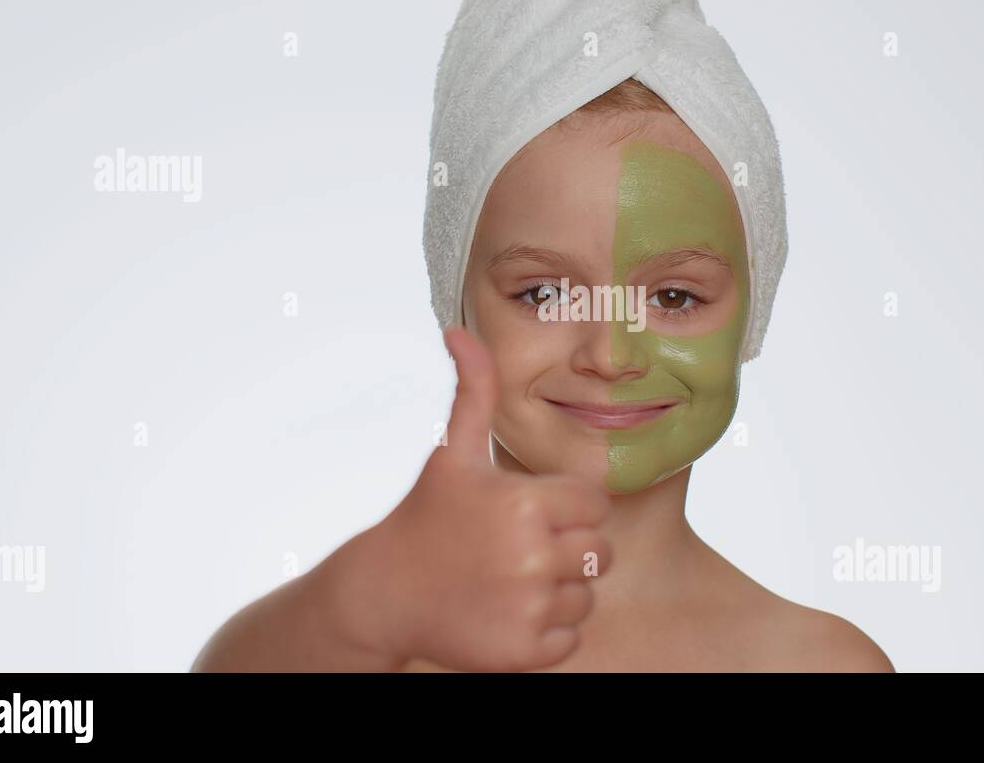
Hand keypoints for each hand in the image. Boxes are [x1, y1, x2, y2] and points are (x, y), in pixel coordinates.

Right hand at [329, 326, 612, 670]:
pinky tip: (509, 612)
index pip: (594, 506)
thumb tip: (460, 331)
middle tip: (520, 549)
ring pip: (586, 596)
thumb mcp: (452, 453)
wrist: (384, 594)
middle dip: (567, 550)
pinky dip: (547, 633)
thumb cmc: (425, 517)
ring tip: (511, 580)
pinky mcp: (525, 652)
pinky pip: (572, 639)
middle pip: (599, 551)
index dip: (567, 509)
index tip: (530, 515)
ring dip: (558, 591)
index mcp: (528, 504)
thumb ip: (473, 391)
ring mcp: (530, 607)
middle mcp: (534, 556)